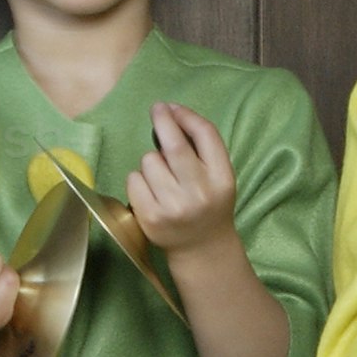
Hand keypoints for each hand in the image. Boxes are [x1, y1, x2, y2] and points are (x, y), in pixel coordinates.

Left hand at [123, 99, 242, 259]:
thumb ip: (202, 150)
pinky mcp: (151, 218)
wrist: (202, 249)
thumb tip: (171, 114)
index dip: (186, 115)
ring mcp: (174, 206)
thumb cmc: (209, 205)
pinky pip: (134, 179)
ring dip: (152, 162)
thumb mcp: (219, 177)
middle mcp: (200, 192)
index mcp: (222, 178)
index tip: (172, 107)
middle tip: (157, 109)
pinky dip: (138, 180)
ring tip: (162, 179)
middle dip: (163, 120)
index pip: (205, 134)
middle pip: (175, 144)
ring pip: (149, 160)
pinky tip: (150, 192)